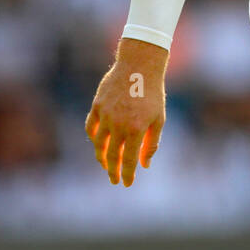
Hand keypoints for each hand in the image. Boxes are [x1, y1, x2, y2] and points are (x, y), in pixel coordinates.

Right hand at [85, 38, 168, 185]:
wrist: (139, 65)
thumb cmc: (153, 93)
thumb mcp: (159, 118)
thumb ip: (152, 143)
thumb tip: (145, 165)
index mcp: (136, 129)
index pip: (128, 160)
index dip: (127, 174)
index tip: (126, 184)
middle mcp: (118, 125)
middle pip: (111, 156)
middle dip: (113, 171)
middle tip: (114, 180)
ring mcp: (105, 115)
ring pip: (98, 144)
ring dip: (101, 158)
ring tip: (106, 165)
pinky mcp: (97, 106)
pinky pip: (91, 127)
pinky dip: (93, 138)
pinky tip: (98, 144)